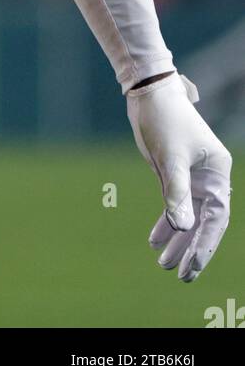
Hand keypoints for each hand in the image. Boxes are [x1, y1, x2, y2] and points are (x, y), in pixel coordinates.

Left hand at [127, 72, 231, 281]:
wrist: (149, 91)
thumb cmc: (164, 119)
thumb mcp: (170, 158)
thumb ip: (176, 192)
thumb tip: (182, 227)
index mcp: (217, 172)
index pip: (216, 217)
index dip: (205, 244)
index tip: (192, 266)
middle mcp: (209, 177)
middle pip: (204, 221)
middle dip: (192, 248)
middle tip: (180, 274)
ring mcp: (192, 176)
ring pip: (188, 215)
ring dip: (177, 239)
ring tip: (164, 264)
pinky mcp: (174, 173)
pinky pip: (174, 204)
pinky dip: (165, 222)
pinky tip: (155, 240)